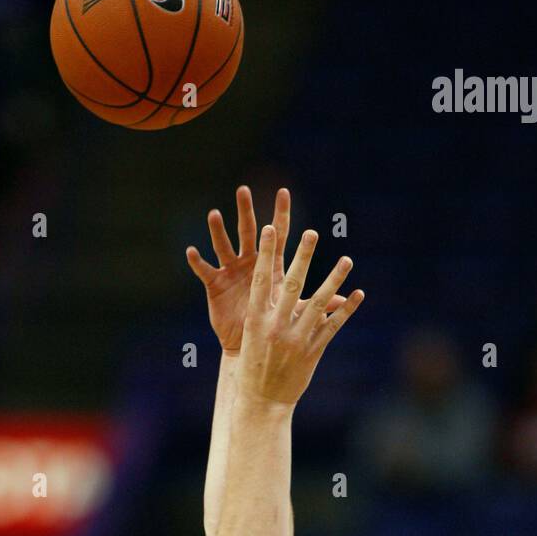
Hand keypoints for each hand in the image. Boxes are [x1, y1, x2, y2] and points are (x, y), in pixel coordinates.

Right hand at [189, 186, 328, 354]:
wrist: (251, 345)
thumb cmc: (274, 326)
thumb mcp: (293, 311)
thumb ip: (318, 303)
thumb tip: (345, 300)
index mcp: (269, 265)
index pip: (277, 234)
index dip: (281, 214)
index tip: (283, 192)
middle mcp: (250, 262)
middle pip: (248, 231)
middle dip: (246, 211)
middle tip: (243, 190)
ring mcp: (231, 271)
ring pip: (223, 246)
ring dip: (218, 230)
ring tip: (214, 215)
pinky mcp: (215, 285)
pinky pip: (204, 271)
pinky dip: (198, 262)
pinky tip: (191, 251)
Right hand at [234, 225, 364, 409]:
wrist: (261, 401)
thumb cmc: (254, 365)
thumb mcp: (254, 336)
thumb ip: (266, 310)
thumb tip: (276, 286)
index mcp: (256, 320)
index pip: (262, 280)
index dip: (266, 254)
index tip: (270, 229)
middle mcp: (275, 327)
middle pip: (291, 285)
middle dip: (302, 257)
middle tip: (311, 232)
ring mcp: (296, 339)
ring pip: (318, 303)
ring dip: (334, 279)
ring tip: (347, 259)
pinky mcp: (313, 351)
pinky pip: (333, 326)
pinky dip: (346, 310)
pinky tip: (358, 294)